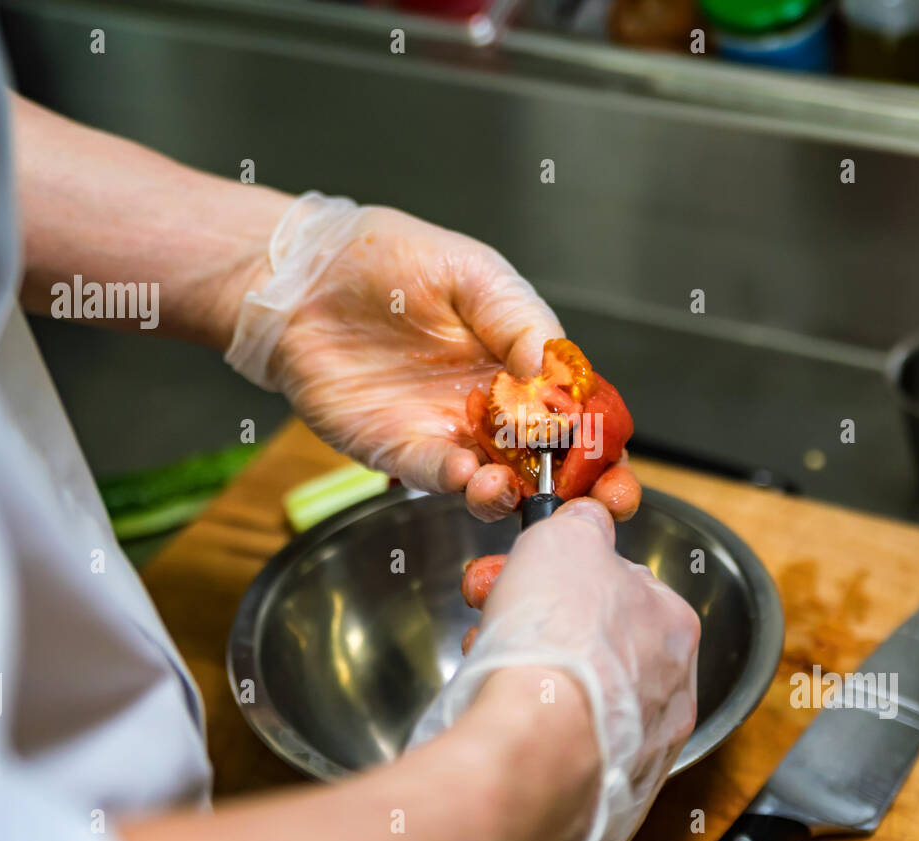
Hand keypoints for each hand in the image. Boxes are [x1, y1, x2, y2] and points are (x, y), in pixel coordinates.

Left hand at [226, 193, 639, 521]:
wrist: (305, 276)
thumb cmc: (387, 260)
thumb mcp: (474, 275)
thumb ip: (522, 325)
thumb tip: (563, 380)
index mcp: (521, 363)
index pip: (576, 412)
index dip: (602, 441)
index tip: (614, 458)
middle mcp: (493, 407)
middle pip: (549, 461)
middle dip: (578, 487)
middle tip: (597, 500)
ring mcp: (449, 433)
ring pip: (496, 479)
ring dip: (513, 492)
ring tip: (512, 485)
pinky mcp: (400, 449)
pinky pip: (435, 476)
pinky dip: (455, 483)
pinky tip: (467, 476)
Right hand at [409, 498, 700, 840]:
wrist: (536, 749)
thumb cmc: (557, 642)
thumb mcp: (566, 540)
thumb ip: (581, 526)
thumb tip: (586, 520)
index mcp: (672, 624)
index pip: (623, 587)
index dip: (566, 579)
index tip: (529, 579)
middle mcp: (671, 691)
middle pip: (599, 647)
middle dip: (546, 633)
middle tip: (498, 626)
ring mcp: (643, 750)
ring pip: (581, 702)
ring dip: (536, 683)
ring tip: (491, 676)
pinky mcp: (607, 799)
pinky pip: (568, 754)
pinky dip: (536, 738)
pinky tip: (509, 727)